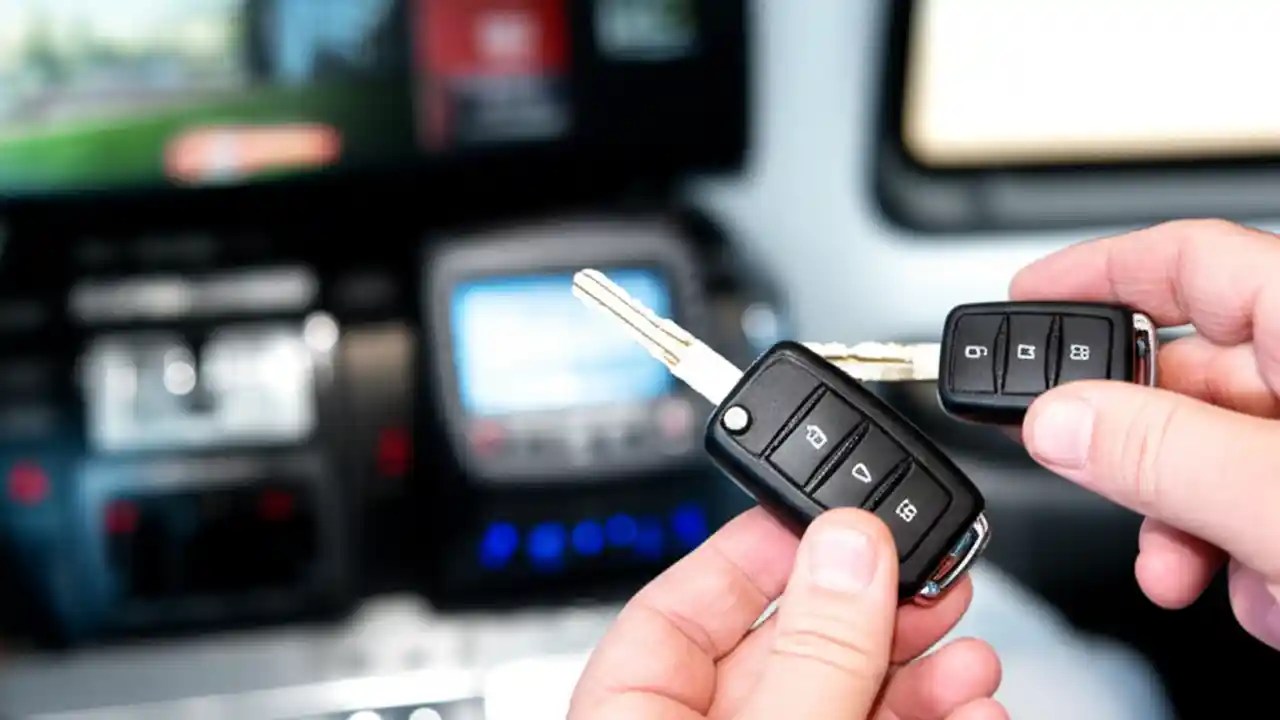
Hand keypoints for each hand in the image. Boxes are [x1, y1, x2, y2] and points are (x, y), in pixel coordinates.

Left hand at [569, 506, 1003, 718]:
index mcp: (633, 715)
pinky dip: (931, 719)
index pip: (681, 604)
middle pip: (786, 646)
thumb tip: (849, 548)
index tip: (832, 515)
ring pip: (845, 696)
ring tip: (967, 645)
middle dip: (871, 606)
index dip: (760, 547)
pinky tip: (970, 703)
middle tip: (928, 569)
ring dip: (919, 667)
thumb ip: (810, 654)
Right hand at [1012, 218, 1279, 649]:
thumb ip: (1164, 455)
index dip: (1095, 270)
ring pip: (1219, 454)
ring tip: (1193, 569)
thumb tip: (1060, 420)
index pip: (1185, 259)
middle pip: (1188, 376)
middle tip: (1090, 475)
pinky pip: (1263, 502)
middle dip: (1136, 448)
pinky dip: (1244, 550)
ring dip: (1187, 520)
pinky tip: (1266, 593)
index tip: (1024, 296)